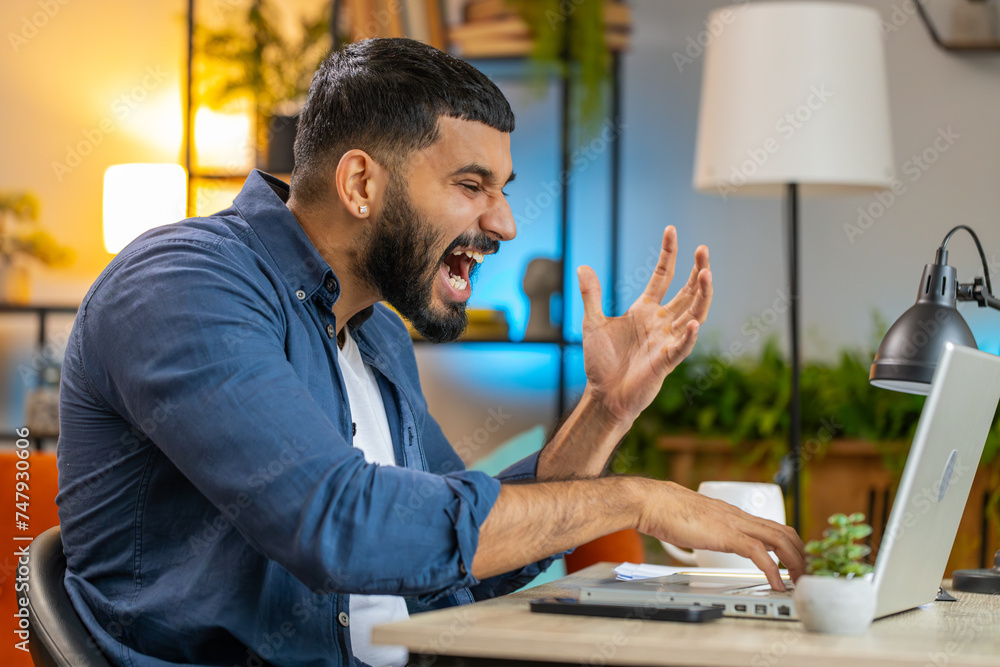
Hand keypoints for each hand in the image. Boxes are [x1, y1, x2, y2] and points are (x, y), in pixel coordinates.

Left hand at [578, 225, 711, 423]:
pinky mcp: (665, 361)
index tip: (671, 230)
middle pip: (686, 292)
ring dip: (701, 296)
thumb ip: (592, 295)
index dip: (668, 253)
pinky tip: (694, 322)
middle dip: (697, 270)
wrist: (603, 395)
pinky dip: (689, 336)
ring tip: (706, 274)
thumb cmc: (602, 362)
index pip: (663, 276)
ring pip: (693, 314)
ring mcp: (666, 341)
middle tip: (704, 249)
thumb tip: (583, 266)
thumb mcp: (593, 322)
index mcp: (646, 310)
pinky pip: (682, 347)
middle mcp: (661, 322)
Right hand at [634, 479, 805, 589]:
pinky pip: (759, 554)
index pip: (773, 526)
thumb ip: (707, 528)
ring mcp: (734, 524)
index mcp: (733, 515)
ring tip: (800, 581)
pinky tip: (778, 584)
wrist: (651, 501)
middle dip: (801, 555)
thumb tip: (706, 535)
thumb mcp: (695, 521)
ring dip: (795, 563)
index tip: (797, 562)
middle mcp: (739, 517)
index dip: (791, 545)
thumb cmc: (665, 511)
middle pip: (785, 531)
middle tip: (806, 575)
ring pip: (780, 540)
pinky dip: (774, 571)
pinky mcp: (726, 535)